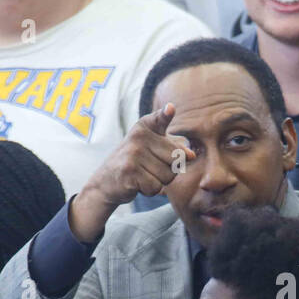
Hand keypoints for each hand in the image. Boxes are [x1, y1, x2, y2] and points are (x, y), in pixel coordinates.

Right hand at [68, 104, 193, 242]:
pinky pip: (156, 186)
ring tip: (143, 175)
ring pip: (168, 175)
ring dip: (159, 182)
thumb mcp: (153, 149)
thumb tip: (191, 155)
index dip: (166, 114)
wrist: (106, 181)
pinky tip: (137, 183)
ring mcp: (133, 153)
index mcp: (145, 128)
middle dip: (169, 170)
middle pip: (176, 159)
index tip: (171, 108)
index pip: (159, 120)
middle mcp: (138, 137)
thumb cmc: (137, 164)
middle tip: (150, 168)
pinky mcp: (129, 171)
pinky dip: (150, 190)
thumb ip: (175, 148)